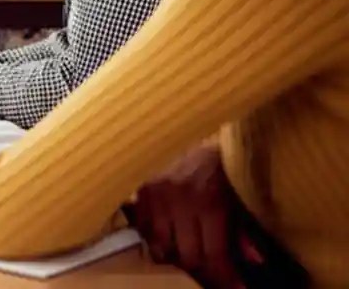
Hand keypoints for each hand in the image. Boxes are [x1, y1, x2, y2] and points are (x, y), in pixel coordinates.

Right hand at [131, 145, 265, 287]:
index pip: (215, 254)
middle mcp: (179, 201)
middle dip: (203, 271)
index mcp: (208, 200)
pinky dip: (154, 239)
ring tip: (188, 257)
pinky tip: (166, 239)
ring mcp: (154, 196)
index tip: (235, 288)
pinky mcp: (137, 190)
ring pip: (160, 247)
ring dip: (175, 257)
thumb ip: (242, 226)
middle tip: (213, 275)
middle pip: (187, 256)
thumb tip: (254, 261)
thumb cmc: (215, 155)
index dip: (226, 278)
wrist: (182, 119)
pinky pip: (142, 229)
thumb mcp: (235, 188)